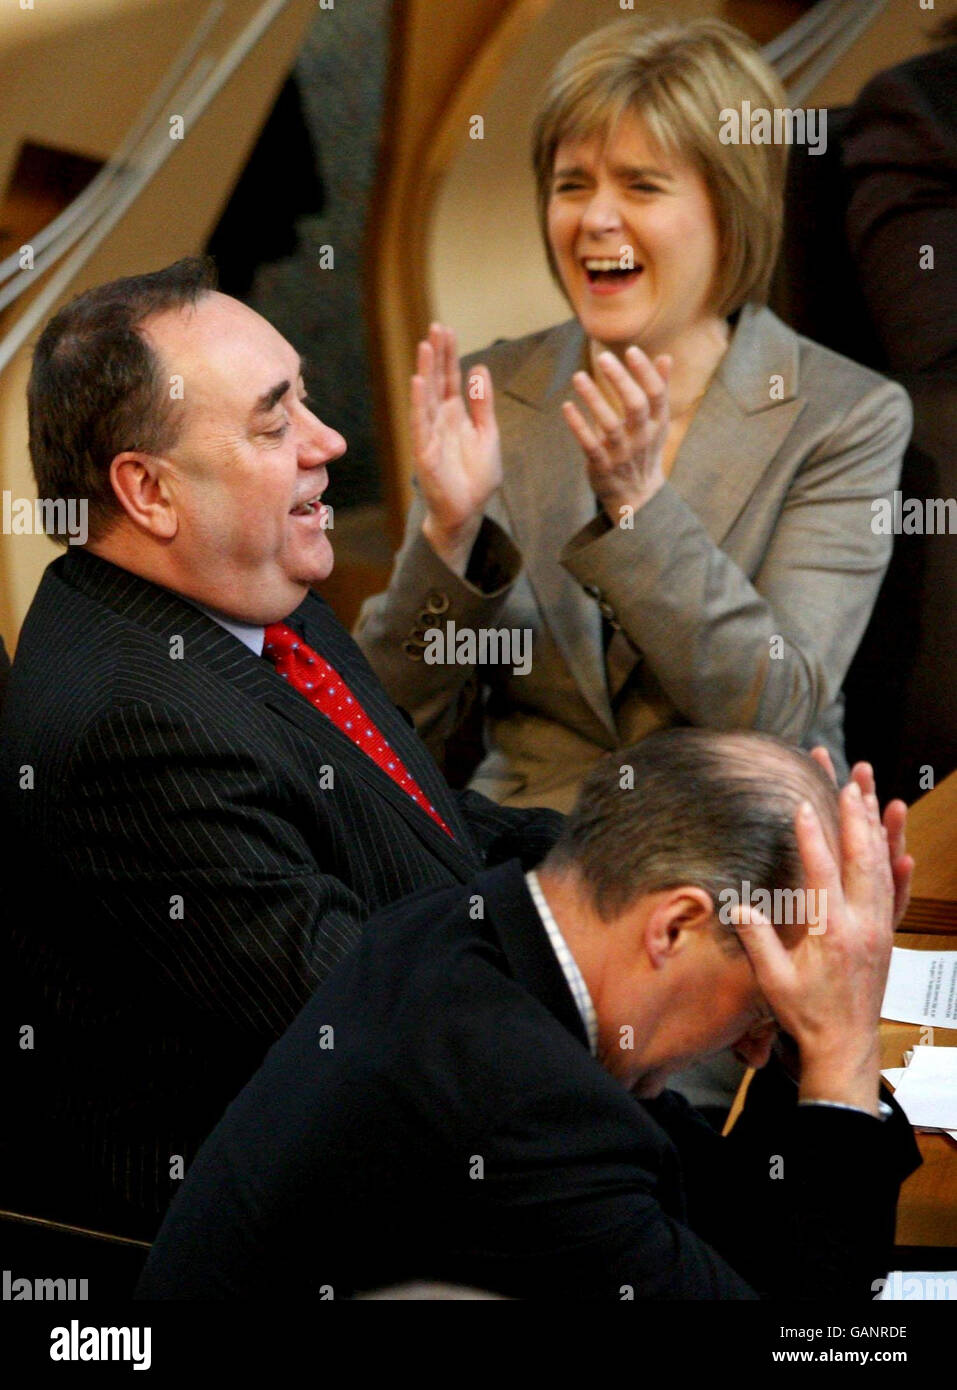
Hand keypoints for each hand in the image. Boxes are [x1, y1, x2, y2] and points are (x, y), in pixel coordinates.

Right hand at [412, 323, 501, 574]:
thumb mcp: (487, 434)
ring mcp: (430, 435)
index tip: (447, 329)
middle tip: (436, 326)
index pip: (450, 378)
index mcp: (456, 415)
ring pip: (426, 397)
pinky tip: (418, 381)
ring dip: (426, 371)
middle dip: (437, 354)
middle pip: (437, 381)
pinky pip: (420, 423)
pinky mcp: (424, 452)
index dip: (449, 354)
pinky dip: (419, 402)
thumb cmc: (476, 478)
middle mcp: (440, 421)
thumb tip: (479, 368)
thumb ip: (483, 404)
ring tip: (426, 345)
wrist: (468, 511)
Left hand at [561, 346, 671, 522]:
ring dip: (593, 399)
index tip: (631, 350)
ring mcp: (622, 453)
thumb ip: (660, 390)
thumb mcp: (657, 423)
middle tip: (603, 357)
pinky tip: (567, 406)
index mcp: (657, 424)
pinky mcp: (602, 466)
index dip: (645, 372)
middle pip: (635, 406)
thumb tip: (665, 357)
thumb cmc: (645, 450)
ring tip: (578, 376)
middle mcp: (643, 438)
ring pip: (609, 425)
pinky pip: (589, 444)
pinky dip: (578, 425)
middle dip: (620, 380)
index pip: (656, 394)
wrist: (638, 497)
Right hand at [734, 782, 894, 1115]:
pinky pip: (896, 892)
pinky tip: (899, 845)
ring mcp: (880, 928)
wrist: (844, 1046)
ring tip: (870, 793)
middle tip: (848, 779)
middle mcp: (863, 924)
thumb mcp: (774, 981)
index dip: (812, 837)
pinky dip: (897, 863)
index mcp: (834, 933)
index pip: (823, 873)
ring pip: (883, 867)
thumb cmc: (806, 1015)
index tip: (804, 805)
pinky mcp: (886, 935)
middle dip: (854, 814)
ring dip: (876, 827)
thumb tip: (739, 907)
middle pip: (862, 857)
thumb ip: (759, 941)